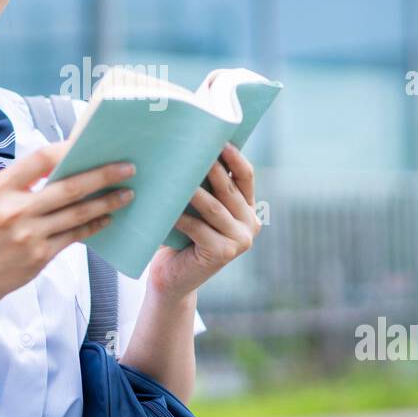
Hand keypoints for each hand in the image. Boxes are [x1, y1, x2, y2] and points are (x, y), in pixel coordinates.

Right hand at [0, 141, 135, 310]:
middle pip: (69, 187)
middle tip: (128, 168)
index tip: (92, 144)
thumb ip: (20, 182)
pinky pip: (75, 236)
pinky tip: (107, 217)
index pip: (40, 158)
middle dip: (103, 175)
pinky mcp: (40, 256)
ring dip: (107, 202)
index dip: (69, 149)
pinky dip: (94, 225)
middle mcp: (14, 210)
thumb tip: (62, 162)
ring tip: (127, 193)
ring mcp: (29, 235)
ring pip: (78, 213)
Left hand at [148, 142, 260, 300]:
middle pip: (229, 189)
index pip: (246, 176)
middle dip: (211, 168)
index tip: (218, 138)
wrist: (173, 278)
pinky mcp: (223, 253)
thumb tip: (194, 147)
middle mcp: (250, 224)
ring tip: (176, 173)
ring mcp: (240, 241)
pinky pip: (198, 227)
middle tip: (192, 148)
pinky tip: (166, 206)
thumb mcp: (199, 209)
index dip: (234, 157)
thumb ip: (206, 188)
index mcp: (249, 209)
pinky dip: (180, 216)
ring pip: (213, 207)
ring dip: (193, 190)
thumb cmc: (182, 236)